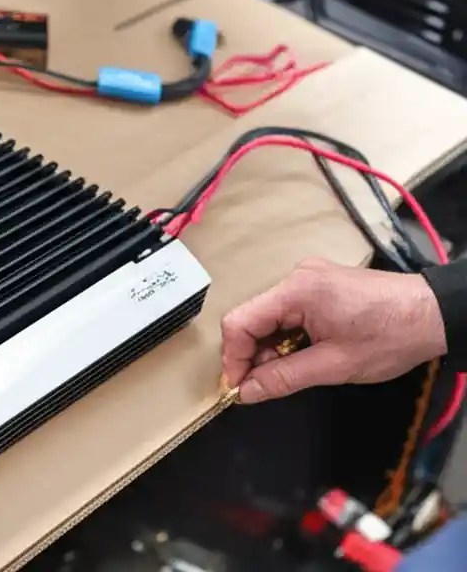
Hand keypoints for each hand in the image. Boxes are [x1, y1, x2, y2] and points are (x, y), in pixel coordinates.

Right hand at [221, 258, 446, 403]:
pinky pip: (288, 310)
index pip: (239, 322)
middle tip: (268, 384)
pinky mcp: (319, 283)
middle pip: (252, 318)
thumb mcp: (334, 366)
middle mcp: (296, 276)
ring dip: (272, 347)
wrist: (436, 313)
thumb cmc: (391, 337)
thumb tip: (245, 393)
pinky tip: (305, 352)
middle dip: (254, 355)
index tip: (240, 387)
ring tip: (294, 369)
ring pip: (269, 316)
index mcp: (296, 291)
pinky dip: (288, 335)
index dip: (233, 358)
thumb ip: (283, 378)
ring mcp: (308, 277)